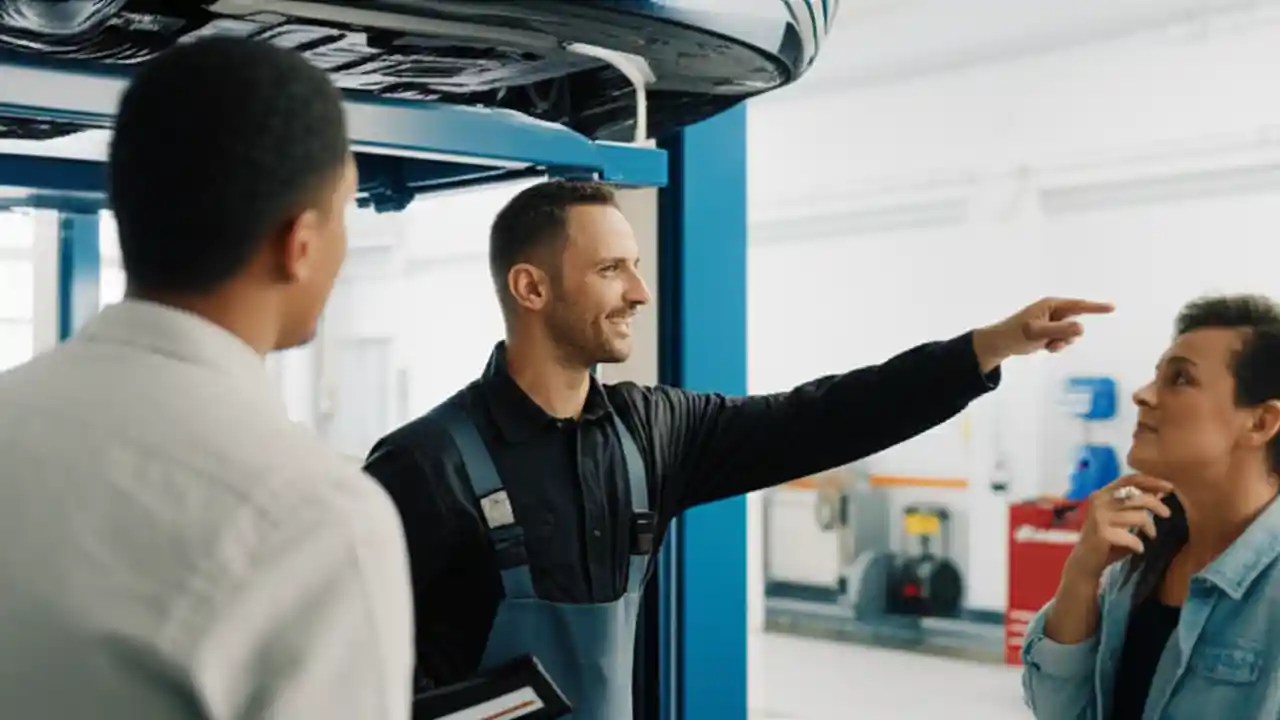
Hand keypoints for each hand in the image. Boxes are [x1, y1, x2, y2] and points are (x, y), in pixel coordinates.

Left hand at [972, 297, 1114, 372]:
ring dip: (1062, 342)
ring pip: (1071, 334)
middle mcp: (1055, 311)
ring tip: (1046, 344)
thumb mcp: (1037, 332)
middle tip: (1052, 341)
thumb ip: (1060, 330)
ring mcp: (1054, 322)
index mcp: (1052, 305)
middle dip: (1068, 335)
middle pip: (1075, 323)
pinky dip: (1057, 346)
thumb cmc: (1016, 334)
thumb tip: (1082, 328)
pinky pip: (1064, 340)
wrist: (1002, 343)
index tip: (1112, 307)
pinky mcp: (1052, 332)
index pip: (1079, 305)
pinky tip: (1045, 347)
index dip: (1096, 307)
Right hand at [1063, 474, 1173, 582]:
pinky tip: (1138, 549)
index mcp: (1102, 493)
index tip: (1169, 488)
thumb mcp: (1122, 518)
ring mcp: (1099, 517)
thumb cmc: (1107, 539)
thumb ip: (1137, 504)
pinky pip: (1133, 537)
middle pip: (1137, 496)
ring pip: (1139, 516)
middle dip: (1156, 504)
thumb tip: (1160, 491)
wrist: (1085, 561)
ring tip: (1150, 536)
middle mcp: (1098, 501)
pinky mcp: (1102, 534)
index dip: (1151, 481)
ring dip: (1150, 527)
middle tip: (1167, 514)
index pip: (1129, 480)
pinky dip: (1139, 544)